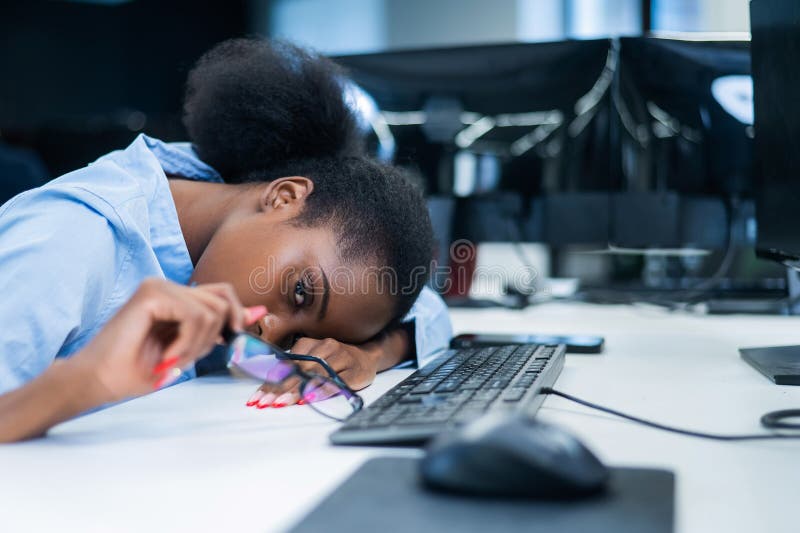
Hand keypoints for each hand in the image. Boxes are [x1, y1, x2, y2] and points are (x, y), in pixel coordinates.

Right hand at [75, 278, 264, 401]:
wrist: (96, 381)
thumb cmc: (136, 370)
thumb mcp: (190, 349)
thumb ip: (220, 328)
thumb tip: (260, 311)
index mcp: (176, 297)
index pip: (223, 294)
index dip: (238, 315)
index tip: (237, 338)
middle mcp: (168, 286)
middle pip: (224, 301)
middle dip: (215, 338)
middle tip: (186, 359)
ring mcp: (159, 286)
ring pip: (213, 311)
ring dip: (199, 345)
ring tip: (173, 359)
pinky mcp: (151, 294)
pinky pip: (195, 316)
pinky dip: (188, 342)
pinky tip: (167, 355)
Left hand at [246, 337, 378, 407]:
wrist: (367, 356)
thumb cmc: (335, 361)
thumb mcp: (312, 359)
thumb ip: (293, 369)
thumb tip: (267, 386)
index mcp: (309, 344)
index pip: (285, 365)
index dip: (270, 382)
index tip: (257, 398)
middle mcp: (324, 347)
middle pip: (298, 370)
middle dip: (279, 388)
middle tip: (266, 403)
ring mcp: (339, 358)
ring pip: (314, 375)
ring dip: (296, 390)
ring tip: (281, 403)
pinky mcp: (353, 371)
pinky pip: (334, 382)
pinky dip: (321, 391)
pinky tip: (309, 399)